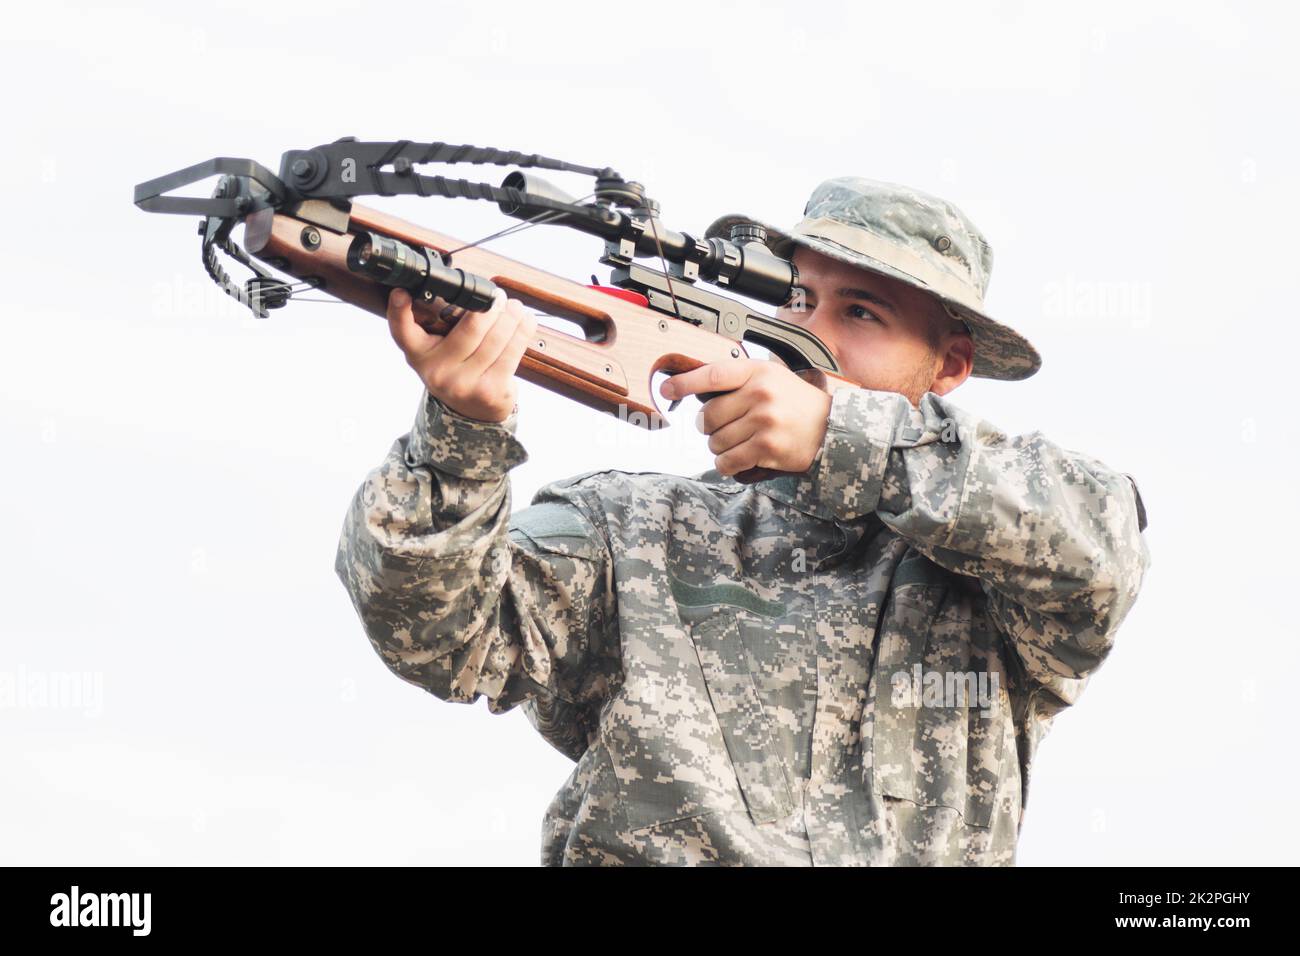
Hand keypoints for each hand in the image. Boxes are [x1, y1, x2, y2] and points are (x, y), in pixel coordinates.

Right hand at [387, 287, 536, 422]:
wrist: (471, 413)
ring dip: (511, 317)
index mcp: (419, 354)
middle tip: (499, 296)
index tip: (401, 293)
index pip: (402, 332)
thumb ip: (441, 325)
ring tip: (515, 307)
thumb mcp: (438, 351)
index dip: (398, 311)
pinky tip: (525, 322)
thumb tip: (472, 293)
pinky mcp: (489, 391)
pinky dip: (522, 332)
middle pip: (470, 328)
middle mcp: (436, 370)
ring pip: (496, 339)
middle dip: (491, 306)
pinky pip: (511, 353)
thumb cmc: (457, 370)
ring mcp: (462, 383)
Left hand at [659, 359, 832, 476]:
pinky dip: (727, 464)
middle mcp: (759, 394)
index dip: (684, 382)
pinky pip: (728, 461)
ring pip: (715, 441)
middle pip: (707, 416)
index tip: (667, 389)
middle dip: (709, 428)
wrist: (829, 426)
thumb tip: (695, 389)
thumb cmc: (795, 402)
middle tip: (723, 428)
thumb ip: (737, 380)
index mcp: (757, 372)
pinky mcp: (766, 446)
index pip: (712, 375)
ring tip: (738, 442)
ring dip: (720, 447)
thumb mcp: (769, 377)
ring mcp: (763, 421)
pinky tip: (738, 459)